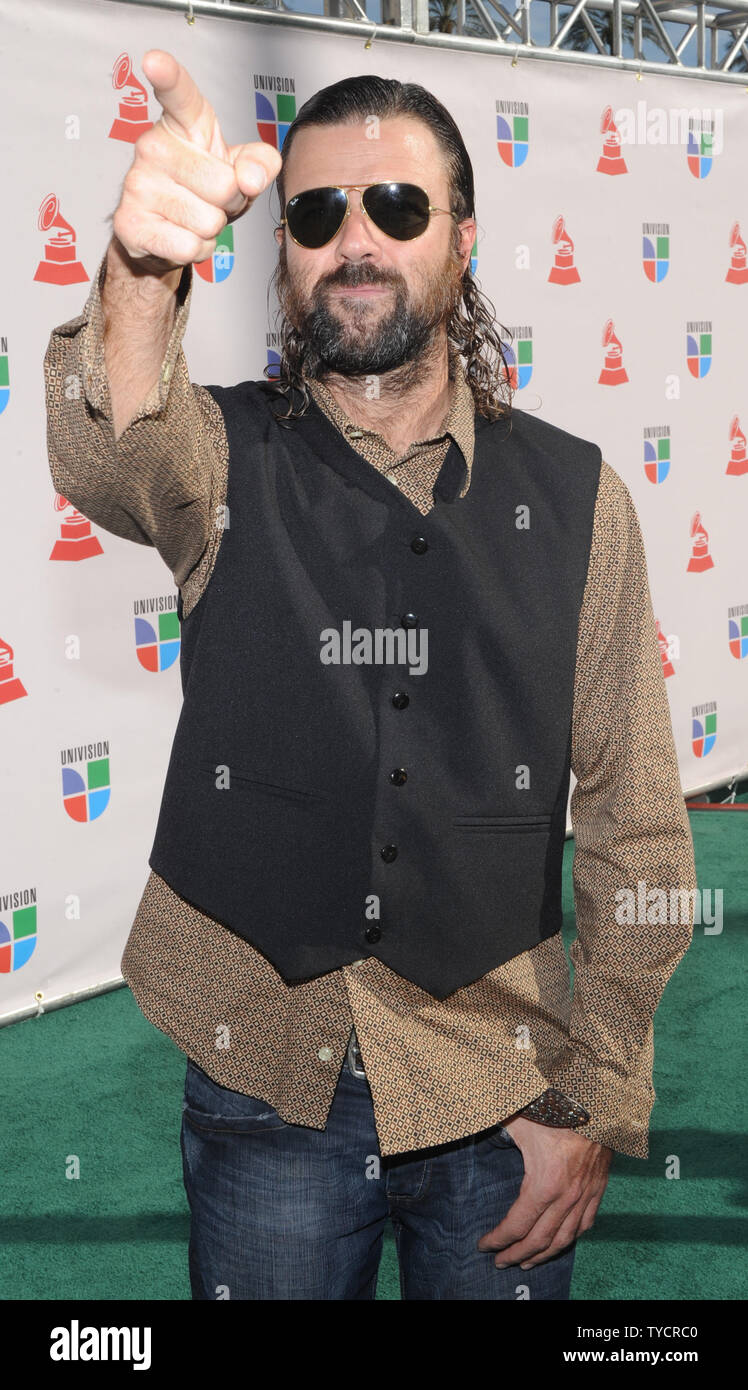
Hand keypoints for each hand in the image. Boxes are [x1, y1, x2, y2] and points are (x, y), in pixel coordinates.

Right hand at [111, 49, 282, 271]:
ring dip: (212, 230)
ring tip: (194, 217)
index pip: (177, 93)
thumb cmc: (206, 190)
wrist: (165, 234)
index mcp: (183, 123)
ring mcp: (137, 183)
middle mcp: (153, 145)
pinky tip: (180, 236)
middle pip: (224, 186)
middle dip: (230, 203)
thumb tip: (249, 178)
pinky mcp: (129, 222)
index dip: (167, 75)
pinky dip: (197, 251)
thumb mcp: (243, 170)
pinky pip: (189, 247)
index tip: (154, 60)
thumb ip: (262, 163)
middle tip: (211, 199)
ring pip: (208, 221)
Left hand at [476, 1115, 612, 1268]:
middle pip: (539, 1240)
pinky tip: (559, 1243)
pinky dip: (570, 1239)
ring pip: (564, 1239)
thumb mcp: (518, 1121)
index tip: (484, 1245)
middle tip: (500, 1262)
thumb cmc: (554, 1106)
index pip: (517, 1225)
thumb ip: (495, 1133)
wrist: (596, 1099)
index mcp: (545, 1183)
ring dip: (543, 1255)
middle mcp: (567, 1196)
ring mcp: (585, 1194)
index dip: (498, 1239)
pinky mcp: (598, 1188)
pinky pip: (585, 1224)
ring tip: (526, 1262)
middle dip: (516, 1254)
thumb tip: (470, 1128)